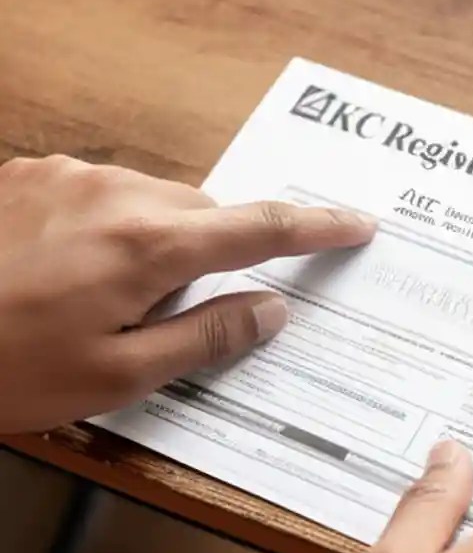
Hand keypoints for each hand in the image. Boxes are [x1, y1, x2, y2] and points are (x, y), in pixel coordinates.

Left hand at [0, 155, 376, 432]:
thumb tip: (271, 312)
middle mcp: (116, 193)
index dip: (318, 227)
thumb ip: (207, 340)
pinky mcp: (28, 175)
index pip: (261, 228)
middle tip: (180, 313)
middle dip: (216, 254)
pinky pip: (103, 194)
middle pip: (206, 213)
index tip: (356, 224)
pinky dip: (113, 228)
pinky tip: (70, 274)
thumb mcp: (117, 378)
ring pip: (154, 202)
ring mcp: (68, 176)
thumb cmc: (1, 366)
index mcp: (150, 245)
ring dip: (161, 242)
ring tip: (108, 302)